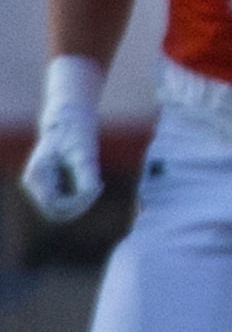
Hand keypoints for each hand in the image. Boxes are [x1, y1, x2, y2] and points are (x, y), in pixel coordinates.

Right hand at [19, 104, 100, 222]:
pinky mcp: (49, 184)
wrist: (69, 118)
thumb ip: (86, 174)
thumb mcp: (85, 153)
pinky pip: (64, 202)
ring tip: (97, 182)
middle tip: (98, 185)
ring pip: (60, 210)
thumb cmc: (78, 133)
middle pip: (57, 213)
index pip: (56, 207)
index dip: (79, 204)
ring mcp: (39, 185)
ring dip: (81, 202)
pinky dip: (81, 198)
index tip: (99, 185)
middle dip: (80, 206)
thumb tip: (91, 192)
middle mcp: (33, 183)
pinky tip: (94, 181)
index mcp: (36, 176)